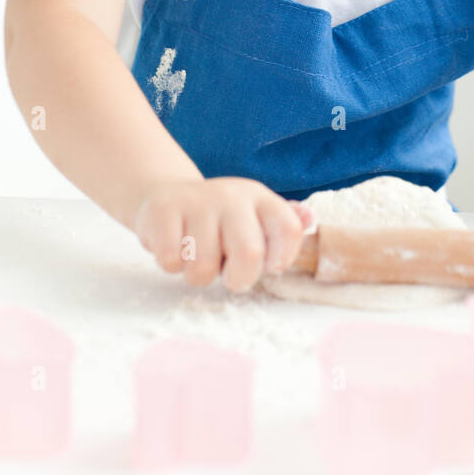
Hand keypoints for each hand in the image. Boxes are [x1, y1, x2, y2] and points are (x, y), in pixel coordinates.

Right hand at [133, 176, 315, 292]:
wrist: (166, 196)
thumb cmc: (217, 220)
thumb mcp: (253, 218)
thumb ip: (282, 225)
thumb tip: (310, 219)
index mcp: (259, 198)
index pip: (288, 229)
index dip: (282, 258)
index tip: (268, 266)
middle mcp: (232, 195)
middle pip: (249, 253)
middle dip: (238, 279)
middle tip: (227, 274)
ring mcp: (197, 200)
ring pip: (203, 266)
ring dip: (197, 275)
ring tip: (196, 256)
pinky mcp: (163, 209)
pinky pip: (170, 260)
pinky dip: (171, 265)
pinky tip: (175, 247)